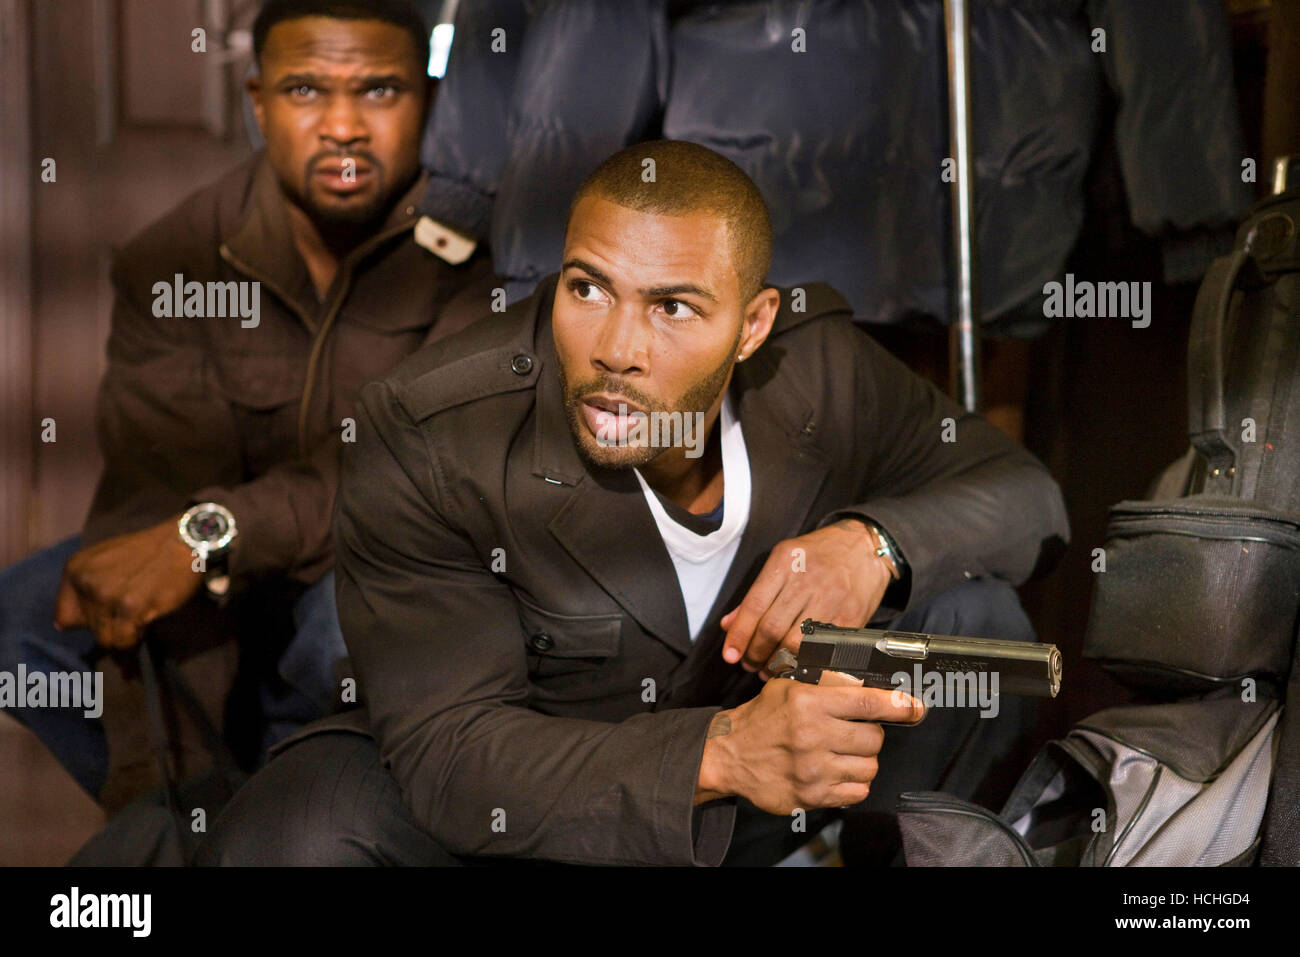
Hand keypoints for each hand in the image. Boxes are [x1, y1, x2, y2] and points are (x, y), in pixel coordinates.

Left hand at [54, 516, 202, 649]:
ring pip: (105, 639)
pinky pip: (124, 642)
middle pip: (89, 629)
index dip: (88, 622)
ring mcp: (108, 595)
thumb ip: (86, 586)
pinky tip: (133, 663)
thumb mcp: (106, 560)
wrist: (184, 541)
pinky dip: (130, 654)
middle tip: (129, 632)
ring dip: (121, 646)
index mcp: (76, 569)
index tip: (106, 624)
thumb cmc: (150, 552)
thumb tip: (63, 626)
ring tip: (130, 656)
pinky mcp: (131, 607)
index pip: (65, 616)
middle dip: (110, 632)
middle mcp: (86, 581)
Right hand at [694, 676, 924, 811]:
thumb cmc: (764, 718)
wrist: (730, 754)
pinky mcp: (812, 796)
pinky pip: (857, 792)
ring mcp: (813, 769)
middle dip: (870, 734)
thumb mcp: (790, 685)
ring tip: (842, 753)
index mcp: (809, 703)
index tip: (916, 708)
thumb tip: (872, 684)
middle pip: (874, 738)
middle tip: (851, 731)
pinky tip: (836, 772)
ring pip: (870, 767)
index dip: (900, 705)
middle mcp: (812, 736)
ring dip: (863, 760)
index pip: (869, 703)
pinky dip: (853, 783)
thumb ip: (829, 681)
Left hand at [719, 518, 891, 676]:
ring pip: (795, 641)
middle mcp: (806, 580)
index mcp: (784, 562)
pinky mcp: (850, 616)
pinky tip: (796, 666)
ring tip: (769, 669)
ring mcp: (830, 599)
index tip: (730, 655)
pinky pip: (822, 647)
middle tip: (749, 665)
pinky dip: (804, 662)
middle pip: (772, 628)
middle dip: (755, 653)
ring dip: (777, 662)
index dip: (739, 635)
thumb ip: (756, 594)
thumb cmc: (819, 553)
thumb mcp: (784, 560)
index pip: (754, 606)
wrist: (865, 545)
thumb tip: (729, 625)